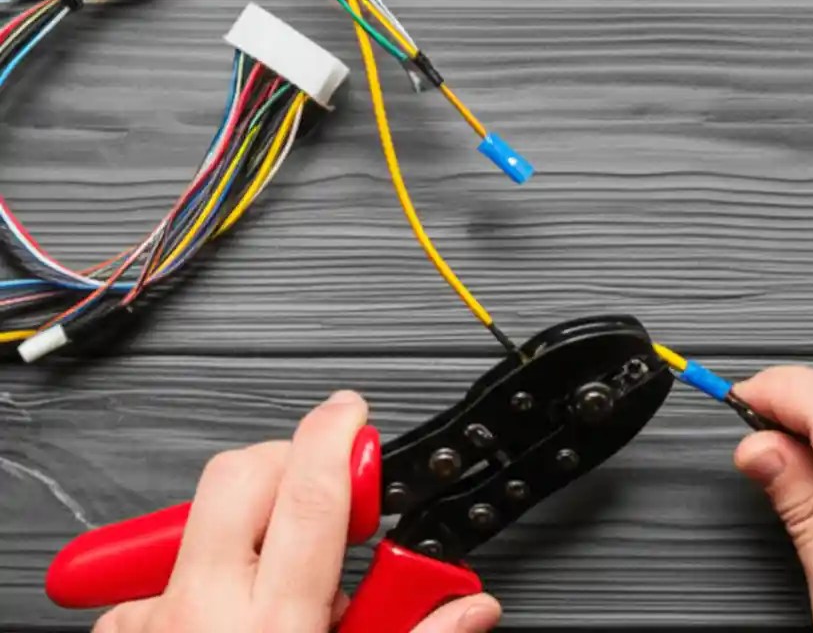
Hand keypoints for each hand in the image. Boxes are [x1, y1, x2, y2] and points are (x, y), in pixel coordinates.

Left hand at [93, 390, 501, 632]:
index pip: (309, 492)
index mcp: (272, 626)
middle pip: (242, 476)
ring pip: (204, 522)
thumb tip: (473, 606)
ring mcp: (155, 619)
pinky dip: (209, 580)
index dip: (335, 433)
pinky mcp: (125, 632)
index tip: (352, 414)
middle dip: (290, 462)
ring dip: (253, 527)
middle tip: (333, 497)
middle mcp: (202, 611)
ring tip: (286, 584)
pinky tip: (235, 623)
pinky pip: (168, 575)